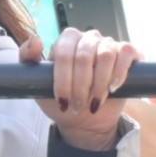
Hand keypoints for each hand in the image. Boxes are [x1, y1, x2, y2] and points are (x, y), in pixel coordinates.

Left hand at [24, 28, 141, 151]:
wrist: (86, 119)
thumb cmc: (61, 99)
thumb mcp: (36, 84)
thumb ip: (27, 59)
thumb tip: (36, 39)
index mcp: (66, 40)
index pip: (63, 53)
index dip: (63, 79)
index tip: (62, 101)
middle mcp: (88, 37)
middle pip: (84, 55)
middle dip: (80, 86)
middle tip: (78, 106)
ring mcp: (109, 44)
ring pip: (106, 55)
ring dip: (99, 84)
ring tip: (94, 102)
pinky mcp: (127, 53)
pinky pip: (126, 52)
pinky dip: (120, 72)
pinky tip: (113, 88)